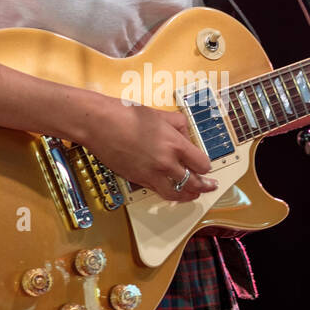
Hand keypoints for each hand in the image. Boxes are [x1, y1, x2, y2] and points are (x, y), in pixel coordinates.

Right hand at [83, 96, 217, 202]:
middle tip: (211, 187)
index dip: (206, 167)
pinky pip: (158, 192)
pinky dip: (168, 193)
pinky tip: (172, 192)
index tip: (206, 166)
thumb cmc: (126, 114)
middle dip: (204, 186)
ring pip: (177, 193)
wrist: (99, 124)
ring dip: (189, 196)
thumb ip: (178, 125)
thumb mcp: (160, 114)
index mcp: (175, 144)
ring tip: (195, 195)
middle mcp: (165, 162)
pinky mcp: (138, 180)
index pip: (201, 164)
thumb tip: (186, 136)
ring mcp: (151, 174)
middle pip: (193, 182)